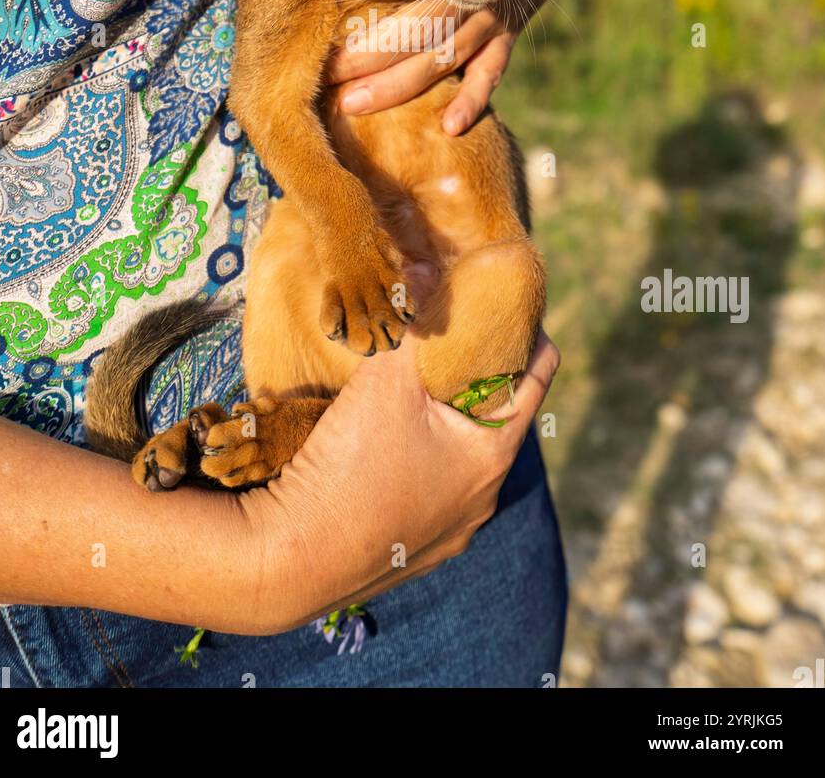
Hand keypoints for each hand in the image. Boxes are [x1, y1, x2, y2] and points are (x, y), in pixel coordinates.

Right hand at [243, 330, 559, 631]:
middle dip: (475, 371)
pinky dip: (414, 455)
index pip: (536, 376)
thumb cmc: (350, 466)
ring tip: (411, 380)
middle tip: (450, 329)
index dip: (525, 331)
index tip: (505, 300)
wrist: (287, 561)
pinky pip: (425, 489)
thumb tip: (423, 263)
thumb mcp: (385, 378)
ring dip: (441, 418)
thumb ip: (410, 318)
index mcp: (492, 456)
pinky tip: (381, 439)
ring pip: (457, 456)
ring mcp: (445, 531)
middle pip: (494, 416)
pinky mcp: (407, 549)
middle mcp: (480, 500)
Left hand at [325, 0, 592, 134]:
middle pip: (430, 19)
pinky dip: (473, 100)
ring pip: (446, 54)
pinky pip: (491, 71)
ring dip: (399, 83)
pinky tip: (447, 126)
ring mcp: (499, 10)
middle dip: (376, 46)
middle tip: (330, 66)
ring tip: (350, 103)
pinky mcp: (508, 32)